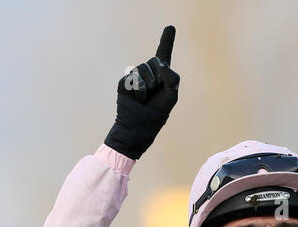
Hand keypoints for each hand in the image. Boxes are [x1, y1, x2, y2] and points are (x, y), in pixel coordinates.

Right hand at [104, 26, 179, 160]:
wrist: (139, 127)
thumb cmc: (157, 113)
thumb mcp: (171, 95)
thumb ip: (172, 77)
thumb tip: (161, 64)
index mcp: (162, 76)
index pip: (164, 54)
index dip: (167, 40)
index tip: (170, 27)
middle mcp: (148, 73)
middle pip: (155, 61)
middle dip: (158, 77)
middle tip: (154, 92)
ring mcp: (135, 77)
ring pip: (144, 69)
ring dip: (148, 86)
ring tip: (145, 98)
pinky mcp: (125, 82)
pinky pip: (133, 78)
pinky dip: (138, 90)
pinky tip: (137, 99)